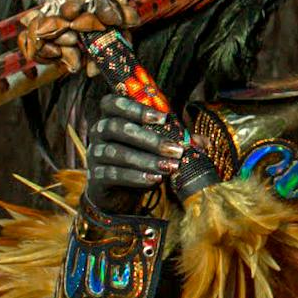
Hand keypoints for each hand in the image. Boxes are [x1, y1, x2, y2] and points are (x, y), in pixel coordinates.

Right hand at [81, 82, 185, 208]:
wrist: (119, 193)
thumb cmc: (139, 161)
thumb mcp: (157, 148)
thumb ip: (176, 140)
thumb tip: (204, 142)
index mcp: (110, 117)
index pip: (113, 103)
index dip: (136, 107)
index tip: (163, 118)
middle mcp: (98, 132)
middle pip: (118, 128)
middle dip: (150, 139)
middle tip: (176, 149)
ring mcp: (94, 154)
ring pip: (117, 153)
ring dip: (146, 160)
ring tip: (170, 167)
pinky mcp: (95, 177)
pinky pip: (113, 174)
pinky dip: (135, 177)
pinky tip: (155, 180)